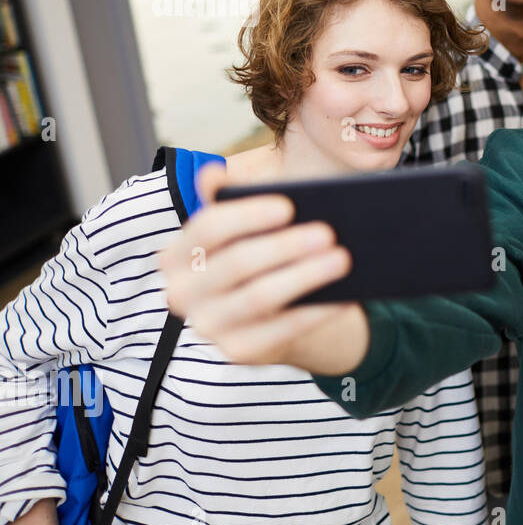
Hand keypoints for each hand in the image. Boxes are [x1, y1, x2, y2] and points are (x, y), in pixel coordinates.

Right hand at [159, 163, 369, 373]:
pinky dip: (316, 311)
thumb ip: (230, 198)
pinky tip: (344, 296)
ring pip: (260, 297)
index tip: (289, 206)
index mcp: (177, 255)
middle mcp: (183, 292)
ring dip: (306, 276)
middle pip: (238, 262)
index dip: (249, 215)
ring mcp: (208, 326)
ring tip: (342, 259)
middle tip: (329, 233)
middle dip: (286, 246)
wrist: (273, 316)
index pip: (208, 228)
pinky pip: (283, 330)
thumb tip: (212, 172)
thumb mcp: (247, 228)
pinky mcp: (237, 351)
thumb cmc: (259, 259)